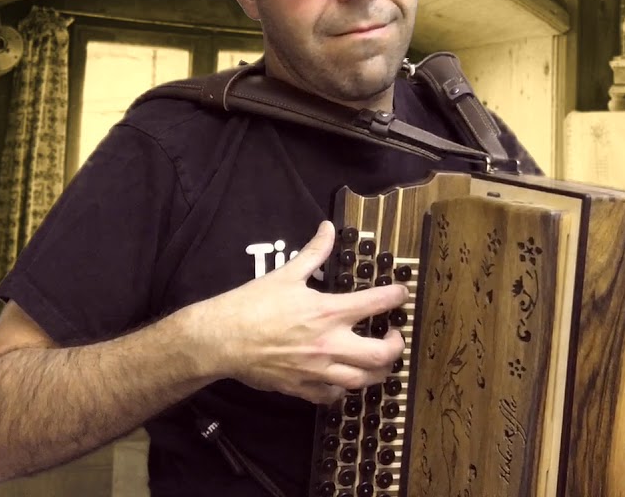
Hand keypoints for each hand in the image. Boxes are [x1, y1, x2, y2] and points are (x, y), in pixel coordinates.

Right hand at [186, 221, 407, 404]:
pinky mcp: (302, 388)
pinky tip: (342, 379)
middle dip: (395, 346)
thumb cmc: (252, 304)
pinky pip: (333, 396)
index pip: (376, 303)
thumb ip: (313, 252)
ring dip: (377, 371)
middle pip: (380, 355)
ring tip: (377, 361)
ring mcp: (317, 370)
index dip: (395, 296)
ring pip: (362, 380)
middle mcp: (329, 344)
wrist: (222, 339)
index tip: (402, 293)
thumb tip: (328, 228)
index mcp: (328, 312)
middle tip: (393, 336)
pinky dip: (343, 390)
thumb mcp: (286, 273)